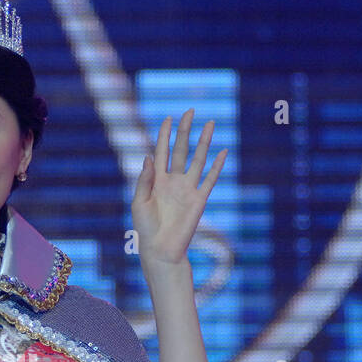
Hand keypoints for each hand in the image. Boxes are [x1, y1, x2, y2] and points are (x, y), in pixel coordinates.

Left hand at [131, 109, 225, 267]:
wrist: (161, 249)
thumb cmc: (145, 228)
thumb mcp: (139, 202)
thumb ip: (144, 179)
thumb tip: (149, 156)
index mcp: (156, 180)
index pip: (161, 151)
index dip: (164, 135)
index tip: (168, 118)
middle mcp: (173, 181)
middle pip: (181, 150)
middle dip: (185, 131)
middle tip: (190, 112)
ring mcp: (188, 189)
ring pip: (198, 160)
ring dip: (204, 142)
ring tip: (210, 124)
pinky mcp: (199, 200)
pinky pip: (210, 179)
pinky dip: (217, 166)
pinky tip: (223, 151)